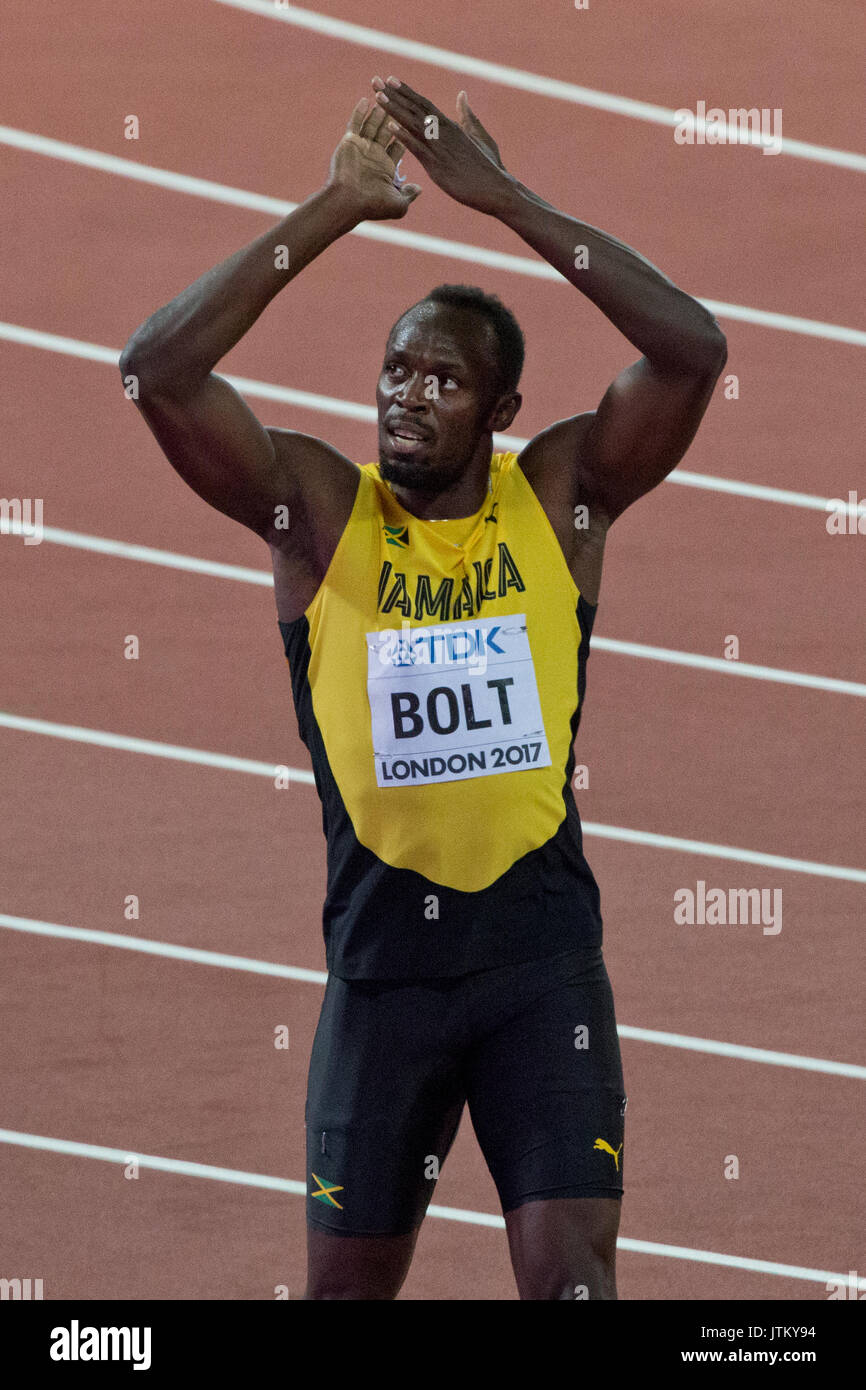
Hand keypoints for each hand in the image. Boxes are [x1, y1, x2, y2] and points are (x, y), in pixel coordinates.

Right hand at [327, 96, 421, 220]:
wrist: (348, 203)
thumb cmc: (373, 206)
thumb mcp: (397, 205)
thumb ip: (408, 194)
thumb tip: (419, 188)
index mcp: (386, 167)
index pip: (400, 145)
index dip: (408, 133)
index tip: (418, 121)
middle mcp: (374, 155)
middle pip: (387, 130)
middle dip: (395, 116)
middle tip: (402, 101)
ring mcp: (361, 147)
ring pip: (373, 124)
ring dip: (381, 110)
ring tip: (388, 95)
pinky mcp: (349, 142)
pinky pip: (355, 123)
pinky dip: (360, 111)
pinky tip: (366, 99)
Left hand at [372, 77, 510, 213]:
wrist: (493, 188)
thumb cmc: (486, 166)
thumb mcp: (478, 136)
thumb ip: (467, 115)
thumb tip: (462, 95)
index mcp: (450, 126)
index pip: (424, 104)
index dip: (406, 92)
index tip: (390, 80)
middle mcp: (443, 132)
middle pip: (415, 108)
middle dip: (394, 95)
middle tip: (376, 80)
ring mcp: (440, 148)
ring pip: (413, 124)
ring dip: (395, 110)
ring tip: (378, 97)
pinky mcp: (437, 166)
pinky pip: (418, 148)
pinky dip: (405, 137)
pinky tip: (391, 127)